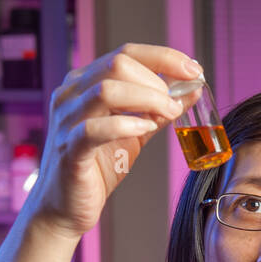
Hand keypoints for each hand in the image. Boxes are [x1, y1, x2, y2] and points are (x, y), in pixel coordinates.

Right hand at [29, 43, 203, 239]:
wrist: (66, 208)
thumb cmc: (97, 168)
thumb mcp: (136, 132)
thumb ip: (159, 111)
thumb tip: (191, 89)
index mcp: (86, 84)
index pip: (126, 53)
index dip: (164, 57)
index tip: (194, 70)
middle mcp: (72, 94)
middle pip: (117, 64)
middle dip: (157, 81)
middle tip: (177, 105)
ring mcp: (67, 120)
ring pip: (106, 89)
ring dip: (147, 98)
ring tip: (168, 114)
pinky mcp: (69, 149)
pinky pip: (94, 128)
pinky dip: (125, 124)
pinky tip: (144, 129)